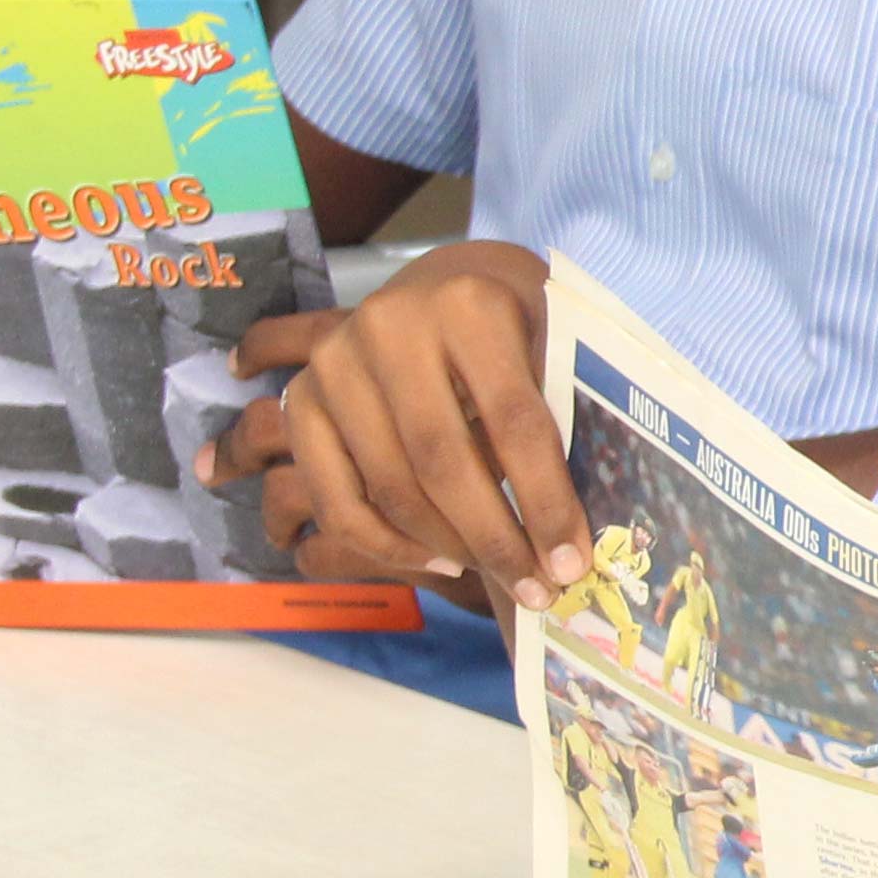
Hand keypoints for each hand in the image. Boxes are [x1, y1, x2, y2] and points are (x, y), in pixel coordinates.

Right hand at [204, 241, 570, 599]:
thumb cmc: (515, 328)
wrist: (443, 287)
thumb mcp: (550, 346)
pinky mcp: (301, 401)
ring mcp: (336, 364)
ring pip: (391, 486)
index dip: (545, 501)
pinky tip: (438, 561)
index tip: (573, 563)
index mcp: (469, 305)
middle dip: (496, 539)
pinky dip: (386, 545)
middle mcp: (391, 327)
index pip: (514, 421)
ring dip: (449, 549)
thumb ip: (561, 419)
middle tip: (539, 590)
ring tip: (501, 577)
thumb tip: (575, 535)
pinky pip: (336, 498)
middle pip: (444, 460)